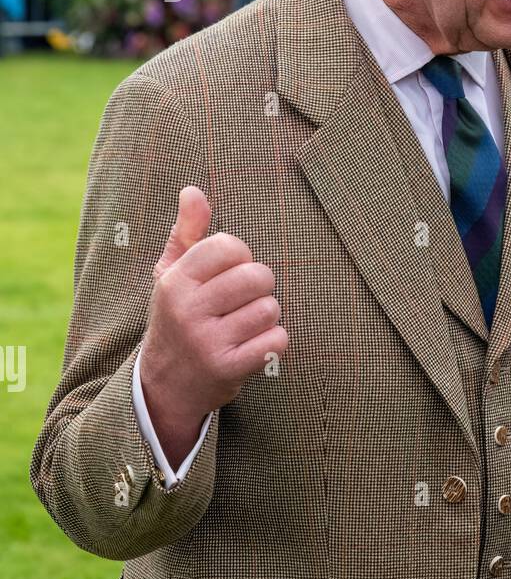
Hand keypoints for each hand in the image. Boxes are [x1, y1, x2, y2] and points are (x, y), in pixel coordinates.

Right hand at [138, 186, 287, 467]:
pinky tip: (253, 347)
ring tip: (244, 326)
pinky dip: (273, 342)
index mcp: (175, 281)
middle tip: (243, 302)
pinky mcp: (227, 370)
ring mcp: (206, 342)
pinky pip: (276, 340)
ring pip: (269, 308)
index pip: (230, 246)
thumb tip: (193, 191)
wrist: (165, 388)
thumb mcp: (171, 275)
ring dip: (266, 316)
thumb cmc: (177, 318)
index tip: (228, 274)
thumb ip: (187, 233)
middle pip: (257, 276)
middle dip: (260, 287)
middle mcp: (187, 310)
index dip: (241, 258)